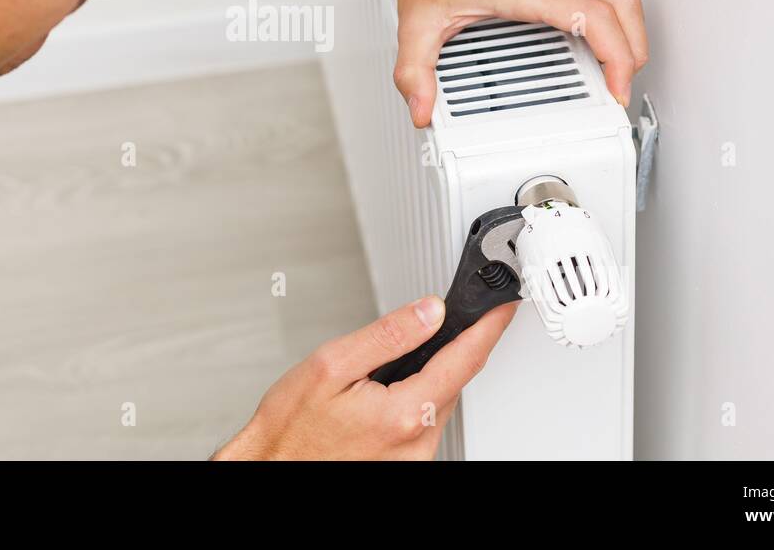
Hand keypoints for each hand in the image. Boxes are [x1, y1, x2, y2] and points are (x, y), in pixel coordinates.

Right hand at [212, 295, 516, 459]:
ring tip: (374, 376)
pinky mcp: (407, 465)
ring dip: (421, 378)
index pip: (464, 359)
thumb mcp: (332, 365)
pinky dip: (410, 401)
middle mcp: (418, 441)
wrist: (272, 468)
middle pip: (452, 379)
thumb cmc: (291, 429)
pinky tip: (376, 399)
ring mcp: (414, 458)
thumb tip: (429, 311)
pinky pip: (423, 422)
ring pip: (437, 400)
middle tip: (414, 331)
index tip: (501, 306)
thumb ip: (387, 335)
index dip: (486, 326)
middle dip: (440, 350)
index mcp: (405, 412)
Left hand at [384, 0, 647, 126]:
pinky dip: (618, 11)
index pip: (589, 15)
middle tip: (621, 86)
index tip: (615, 87)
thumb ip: (414, 73)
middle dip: (632, 49)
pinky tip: (607, 35)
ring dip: (633, 28)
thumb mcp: (414, 28)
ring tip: (623, 65)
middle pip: (617, 2)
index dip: (614, 54)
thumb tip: (421, 109)